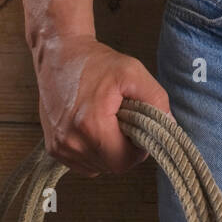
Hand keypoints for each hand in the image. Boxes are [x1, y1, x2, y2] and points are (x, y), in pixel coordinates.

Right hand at [34, 34, 173, 176]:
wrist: (59, 55)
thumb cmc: (95, 62)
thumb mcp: (134, 72)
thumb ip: (156, 100)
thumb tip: (169, 125)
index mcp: (91, 125)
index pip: (123, 161)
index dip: (138, 150)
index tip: (139, 129)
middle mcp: (70, 141)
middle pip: (111, 166)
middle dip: (124, 149)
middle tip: (125, 122)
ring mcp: (58, 147)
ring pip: (97, 167)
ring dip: (108, 151)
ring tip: (108, 122)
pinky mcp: (52, 147)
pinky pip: (82, 163)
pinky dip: (94, 151)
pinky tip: (95, 128)